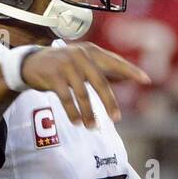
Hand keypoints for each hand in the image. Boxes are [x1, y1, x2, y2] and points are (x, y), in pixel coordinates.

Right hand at [19, 42, 150, 127]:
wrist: (31, 63)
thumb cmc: (63, 65)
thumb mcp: (84, 64)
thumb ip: (103, 70)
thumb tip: (127, 79)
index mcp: (92, 51)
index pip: (115, 61)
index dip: (131, 70)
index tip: (147, 79)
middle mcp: (81, 55)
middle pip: (100, 81)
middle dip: (109, 102)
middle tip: (116, 118)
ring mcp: (66, 64)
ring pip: (82, 93)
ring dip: (88, 113)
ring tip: (92, 127)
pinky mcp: (53, 75)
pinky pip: (66, 97)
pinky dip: (72, 112)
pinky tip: (77, 122)